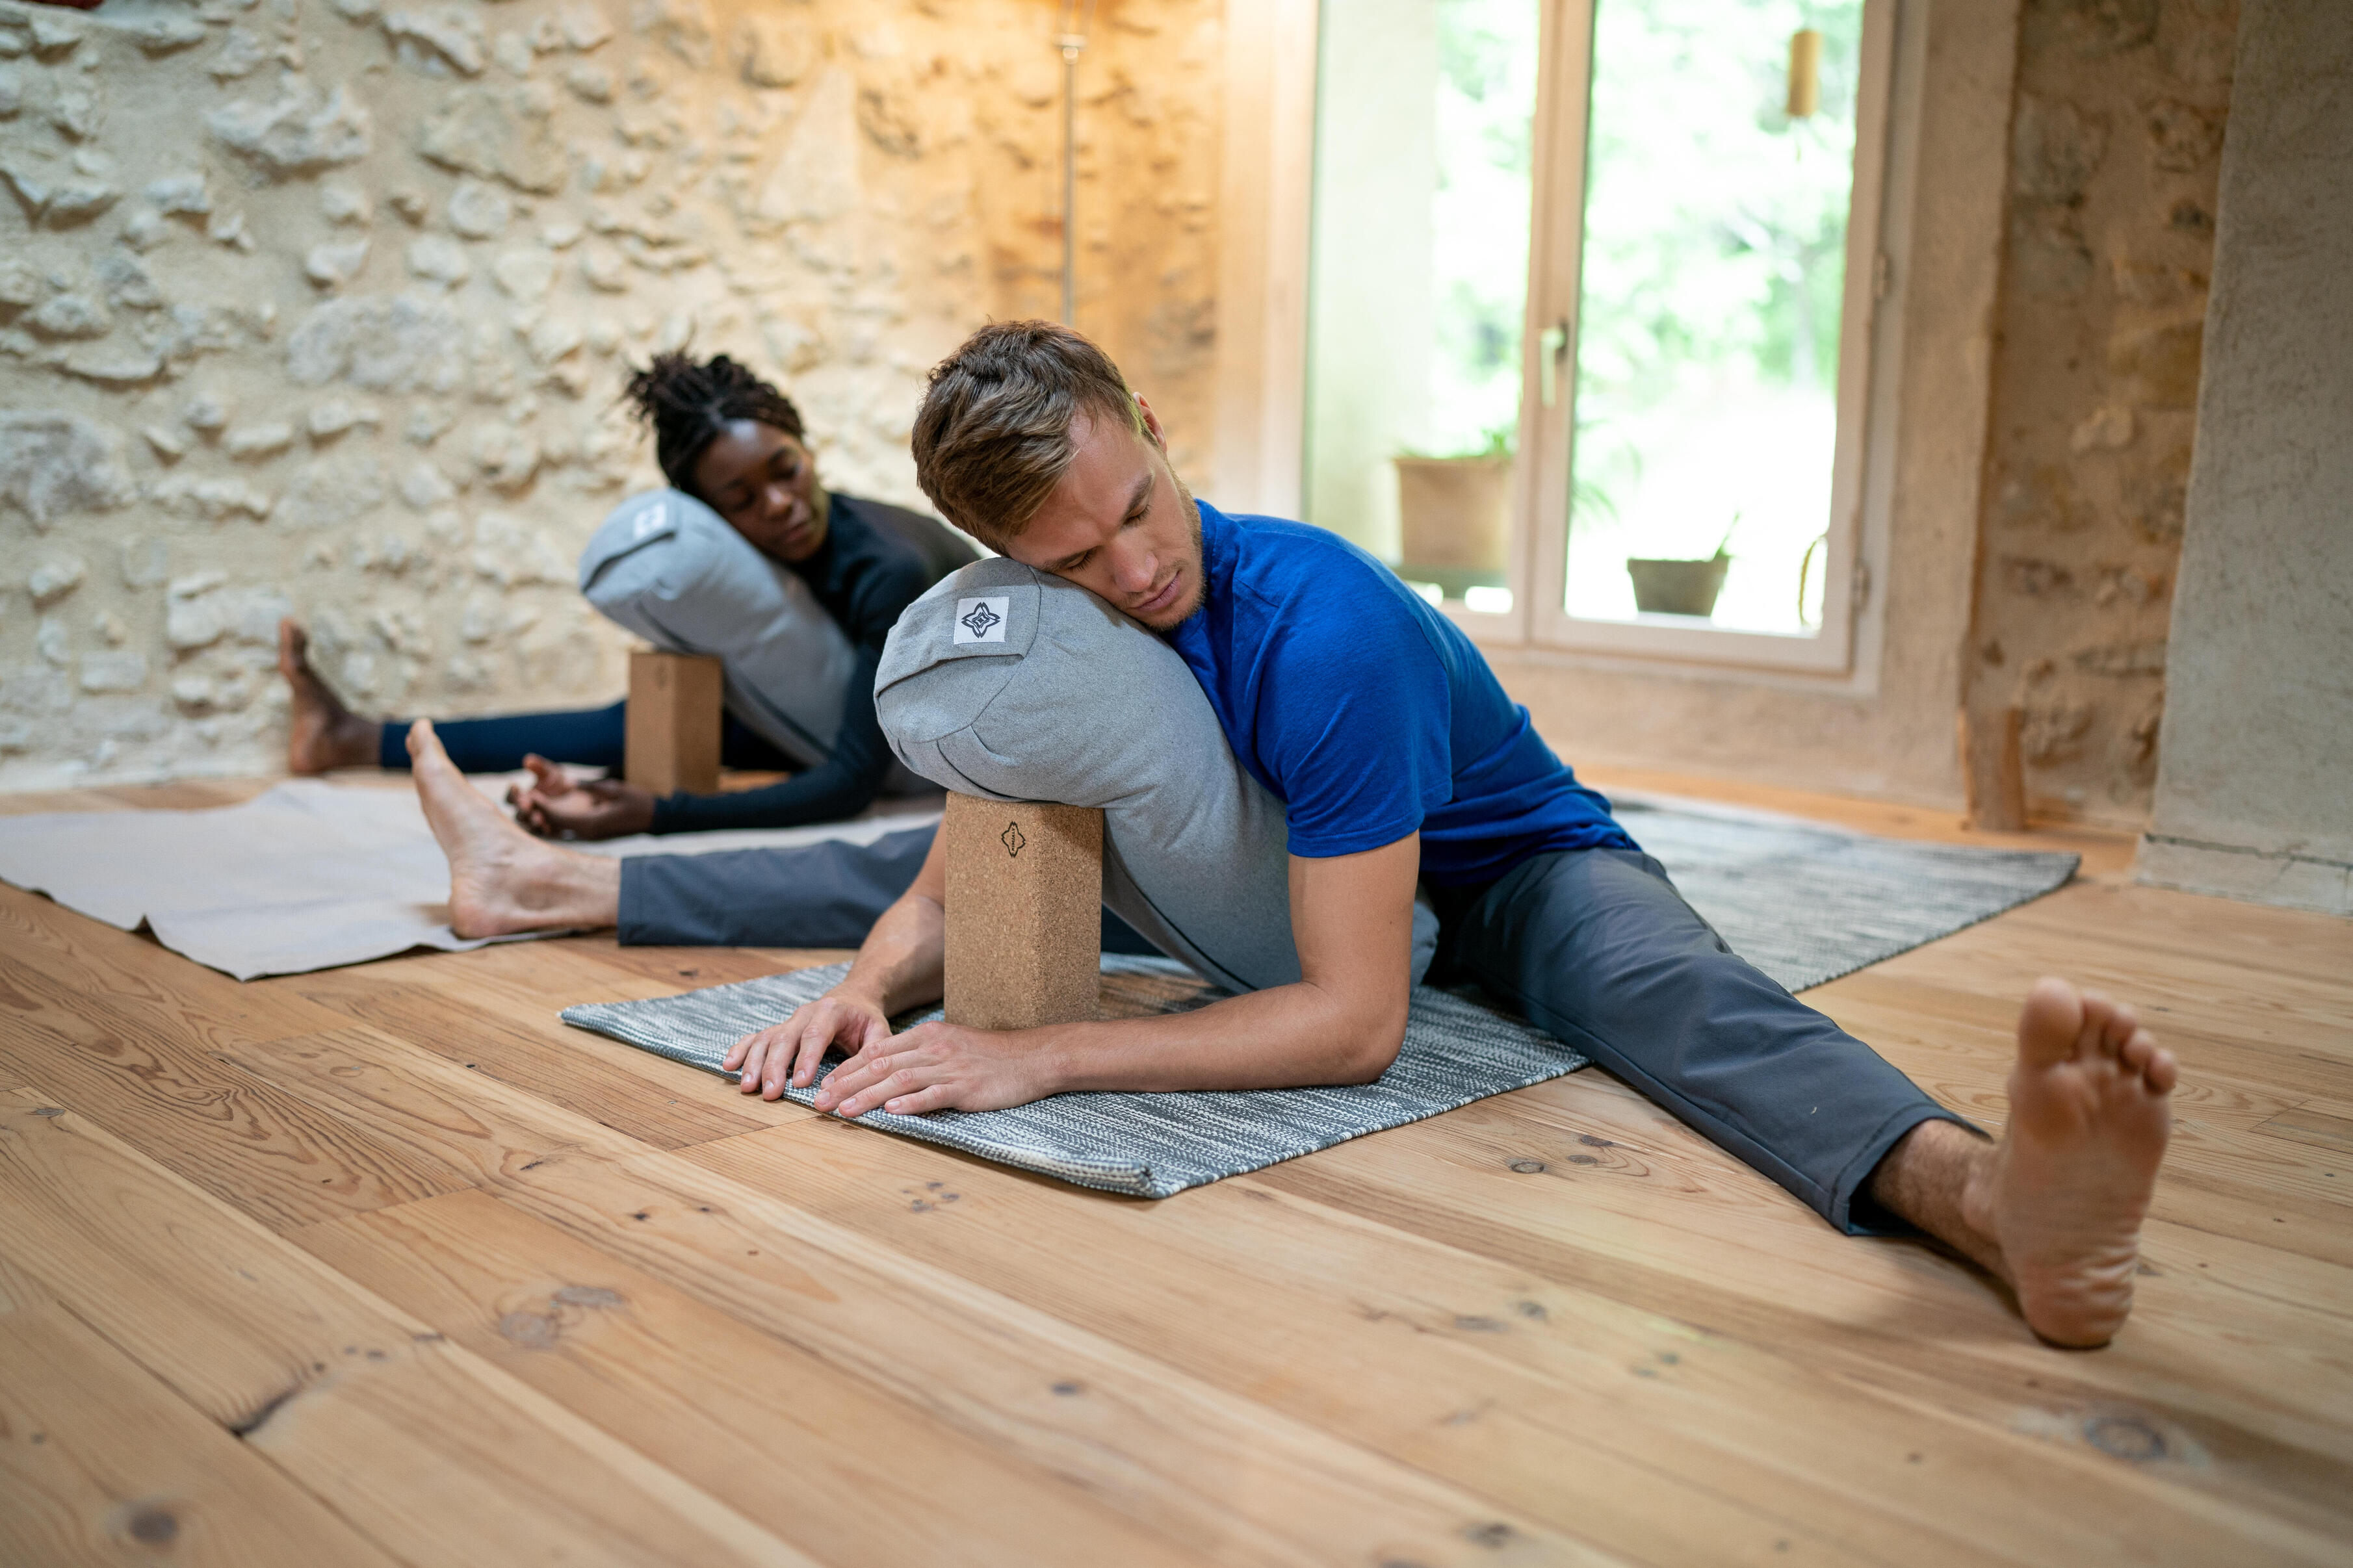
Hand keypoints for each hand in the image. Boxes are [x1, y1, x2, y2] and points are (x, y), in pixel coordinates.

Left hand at [507, 754, 657, 839]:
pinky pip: (569, 828)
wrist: (657, 818)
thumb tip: (568, 782)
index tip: (529, 793)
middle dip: (539, 813)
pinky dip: (558, 821)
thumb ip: (590, 787)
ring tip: (533, 805)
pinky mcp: (594, 833)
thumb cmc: (639, 802)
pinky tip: (550, 812)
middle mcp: (588, 833)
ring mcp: (591, 835)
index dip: (541, 806)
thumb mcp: (614, 789)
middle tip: (525, 799)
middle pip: (555, 826)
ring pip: (560, 829)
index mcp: (591, 824)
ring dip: (546, 819)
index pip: (557, 818)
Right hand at [725, 988, 894, 1099]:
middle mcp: (805, 1014)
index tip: (799, 1083)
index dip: (806, 1059)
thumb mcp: (879, 1031)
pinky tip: (729, 1066)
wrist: (853, 997)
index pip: (815, 1035)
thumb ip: (875, 1052)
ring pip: (766, 1039)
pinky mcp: (778, 1029)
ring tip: (747, 1087)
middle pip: (785, 1039)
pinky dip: (741, 1050)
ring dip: (754, 1063)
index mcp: (831, 1011)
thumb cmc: (866, 1019)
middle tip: (770, 1093)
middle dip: (775, 1067)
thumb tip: (866, 1078)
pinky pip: (755, 1037)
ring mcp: (788, 1021)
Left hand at [812, 1020, 1057, 1117]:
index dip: (848, 1069)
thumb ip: (918, 1054)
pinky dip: (910, 1104)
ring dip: (868, 1097)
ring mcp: (949, 1067)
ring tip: (844, 1111)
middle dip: (847, 1084)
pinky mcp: (966, 1087)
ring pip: (899, 1080)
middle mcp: (933, 1048)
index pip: (877, 1051)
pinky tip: (891, 1112)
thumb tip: (884, 1071)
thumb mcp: (949, 1044)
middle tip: (821, 1102)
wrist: (1032, 1057)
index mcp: (926, 1036)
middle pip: (880, 1065)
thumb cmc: (989, 1055)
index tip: (825, 1085)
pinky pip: (934, 1095)